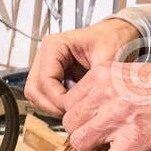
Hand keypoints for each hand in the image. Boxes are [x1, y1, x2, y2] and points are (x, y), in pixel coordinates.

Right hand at [26, 18, 142, 114]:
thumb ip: (96, 80)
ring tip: (73, 111)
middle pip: (33, 89)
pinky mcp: (53, 76)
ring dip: (51, 107)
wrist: (117, 35)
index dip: (57, 98)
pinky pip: (45, 96)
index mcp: (54, 45)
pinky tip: (74, 106)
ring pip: (35, 95)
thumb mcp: (107, 57)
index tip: (74, 108)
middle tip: (71, 115)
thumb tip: (87, 102)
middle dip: (51, 105)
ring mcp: (47, 66)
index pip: (44, 79)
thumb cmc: (112, 38)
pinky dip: (56, 105)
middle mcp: (46, 56)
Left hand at [62, 61, 150, 150]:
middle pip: (70, 123)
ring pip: (79, 144)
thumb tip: (93, 111)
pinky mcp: (133, 145)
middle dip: (86, 133)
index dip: (82, 116)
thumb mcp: (135, 75)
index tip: (96, 123)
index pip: (69, 101)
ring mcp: (117, 120)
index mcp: (103, 74)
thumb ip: (109, 89)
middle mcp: (104, 94)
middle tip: (106, 138)